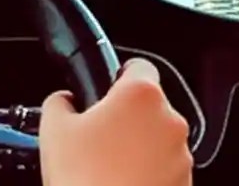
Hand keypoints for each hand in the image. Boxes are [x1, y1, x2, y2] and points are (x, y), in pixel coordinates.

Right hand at [39, 57, 192, 185]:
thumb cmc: (84, 180)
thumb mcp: (53, 129)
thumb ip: (60, 101)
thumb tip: (65, 101)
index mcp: (141, 95)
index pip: (137, 65)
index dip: (118, 76)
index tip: (106, 90)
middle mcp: (169, 120)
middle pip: (148, 106)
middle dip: (125, 118)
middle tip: (97, 138)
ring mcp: (181, 155)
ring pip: (157, 139)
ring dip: (138, 147)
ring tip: (107, 168)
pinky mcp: (185, 183)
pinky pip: (164, 168)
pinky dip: (147, 173)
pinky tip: (121, 184)